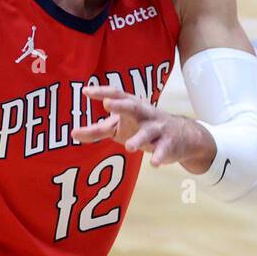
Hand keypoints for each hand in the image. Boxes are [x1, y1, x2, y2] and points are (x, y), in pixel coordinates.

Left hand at [73, 86, 215, 170]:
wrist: (184, 137)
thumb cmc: (143, 128)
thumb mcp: (120, 127)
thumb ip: (97, 130)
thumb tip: (73, 133)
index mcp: (132, 106)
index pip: (116, 95)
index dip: (101, 92)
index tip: (85, 91)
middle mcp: (145, 114)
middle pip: (133, 106)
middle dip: (121, 105)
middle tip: (107, 104)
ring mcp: (159, 128)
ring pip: (148, 132)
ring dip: (139, 139)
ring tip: (129, 148)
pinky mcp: (169, 143)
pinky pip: (163, 149)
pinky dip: (159, 156)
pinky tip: (154, 163)